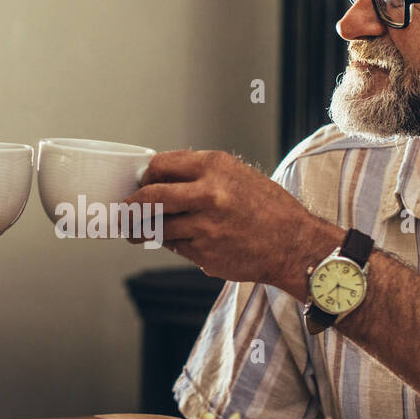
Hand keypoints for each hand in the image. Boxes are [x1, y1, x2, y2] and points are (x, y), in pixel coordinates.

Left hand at [125, 150, 339, 292]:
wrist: (295, 244)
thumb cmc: (268, 208)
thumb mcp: (236, 175)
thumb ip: (199, 175)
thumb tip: (158, 181)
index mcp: (214, 166)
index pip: (159, 166)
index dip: (144, 177)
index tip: (140, 185)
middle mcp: (208, 193)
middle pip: (150, 197)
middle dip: (131, 206)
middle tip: (124, 212)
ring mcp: (205, 226)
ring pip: (158, 227)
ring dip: (142, 231)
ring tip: (136, 233)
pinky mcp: (205, 252)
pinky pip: (175, 247)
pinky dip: (172, 244)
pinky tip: (180, 241)